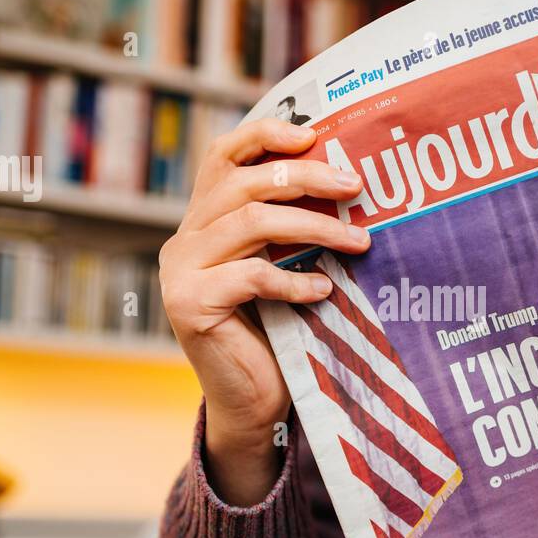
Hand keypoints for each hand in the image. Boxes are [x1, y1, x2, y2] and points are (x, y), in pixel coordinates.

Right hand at [159, 118, 369, 503]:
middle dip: (307, 178)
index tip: (315, 134)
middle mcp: (183, 239)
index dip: (265, 134)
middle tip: (356, 186)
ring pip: (251, 224)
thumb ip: (291, 228)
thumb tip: (347, 181)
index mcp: (203, 220)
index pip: (223, 155)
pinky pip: (251, 277)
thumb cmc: (278, 333)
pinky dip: (294, 279)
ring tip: (357, 241)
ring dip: (314, 228)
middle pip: (245, 184)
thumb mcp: (283, 268)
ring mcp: (180, 271)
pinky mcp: (188, 305)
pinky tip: (324, 290)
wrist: (252, 403)